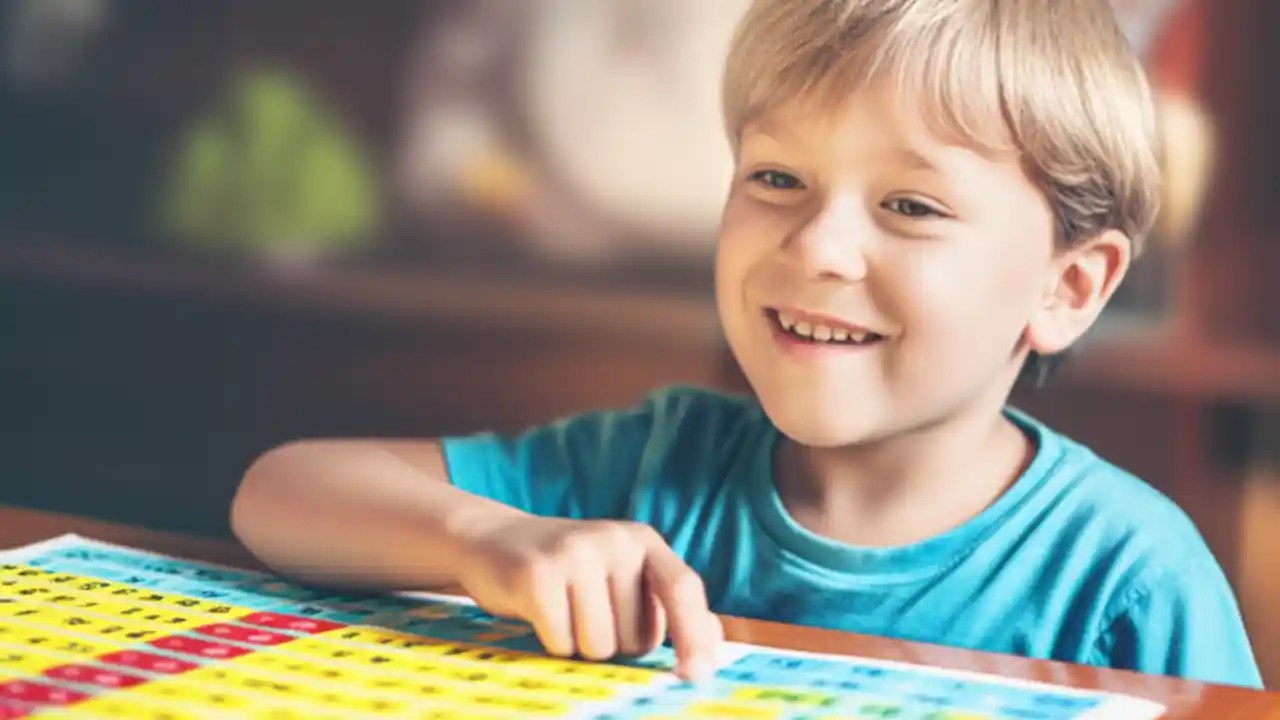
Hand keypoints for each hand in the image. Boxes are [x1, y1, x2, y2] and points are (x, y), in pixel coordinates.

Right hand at [456, 516, 721, 678]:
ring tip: (562, 612)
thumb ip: (666, 606)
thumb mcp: (620, 576)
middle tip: (584, 612)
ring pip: (600, 646)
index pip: (683, 587)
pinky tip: (538, 612)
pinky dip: (550, 642)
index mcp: (642, 540)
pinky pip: (561, 642)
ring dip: (580, 646)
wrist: (491, 541)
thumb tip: (713, 647)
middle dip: (613, 643)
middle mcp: (614, 539)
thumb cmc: (567, 573)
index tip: (696, 675)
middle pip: (636, 637)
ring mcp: (575, 553)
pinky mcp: (538, 574)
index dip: (694, 634)